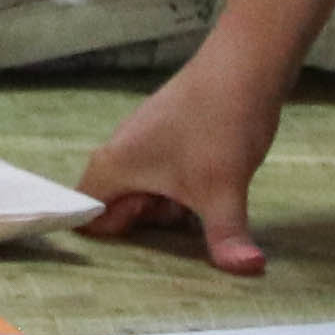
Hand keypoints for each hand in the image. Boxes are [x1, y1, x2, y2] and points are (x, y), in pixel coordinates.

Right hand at [79, 52, 285, 276]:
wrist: (248, 64)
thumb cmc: (220, 124)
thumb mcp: (223, 190)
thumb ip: (226, 238)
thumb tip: (248, 269)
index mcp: (112, 167)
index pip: (86, 220)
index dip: (108, 243)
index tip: (138, 255)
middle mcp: (120, 154)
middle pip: (119, 211)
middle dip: (149, 227)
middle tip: (182, 221)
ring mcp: (144, 143)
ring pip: (146, 195)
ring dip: (170, 210)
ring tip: (203, 205)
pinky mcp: (168, 136)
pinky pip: (164, 178)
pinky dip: (183, 191)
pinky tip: (214, 188)